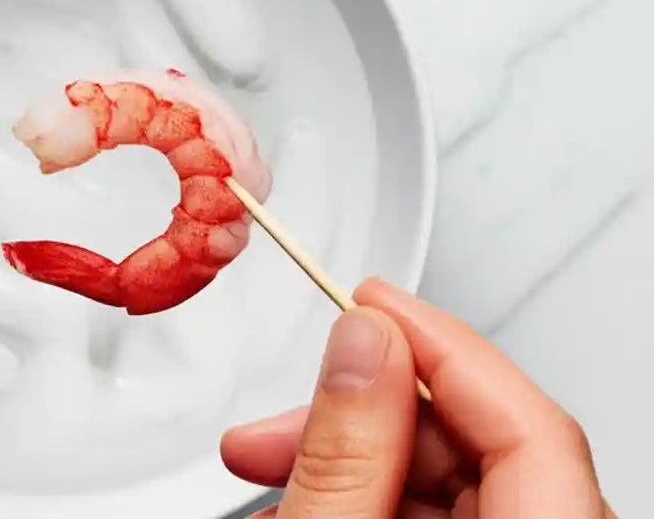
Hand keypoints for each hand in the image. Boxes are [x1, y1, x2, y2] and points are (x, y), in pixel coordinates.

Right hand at [220, 278, 612, 517]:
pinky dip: (365, 503)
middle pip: (482, 450)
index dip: (445, 348)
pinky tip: (299, 505)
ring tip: (264, 469)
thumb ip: (346, 455)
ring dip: (347, 463)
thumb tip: (362, 343)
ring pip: (450, 489)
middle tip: (275, 421)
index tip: (369, 299)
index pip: (532, 428)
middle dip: (362, 418)